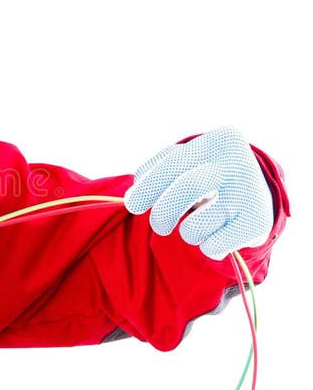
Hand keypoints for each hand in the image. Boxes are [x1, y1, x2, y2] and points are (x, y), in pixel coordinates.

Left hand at [123, 127, 272, 259]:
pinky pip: (215, 245)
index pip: (171, 165)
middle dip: (163, 213)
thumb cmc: (208, 174)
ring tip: (196, 226)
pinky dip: (207, 248)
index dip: (147, 188)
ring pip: (197, 225)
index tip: (132, 205)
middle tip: (159, 226)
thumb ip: (156, 171)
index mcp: (217, 141)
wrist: (260, 193)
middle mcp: (238, 163)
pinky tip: (215, 238)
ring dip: (188, 233)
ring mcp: (251, 193)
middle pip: (186, 189)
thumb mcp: (187, 162)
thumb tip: (131, 197)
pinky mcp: (259, 223)